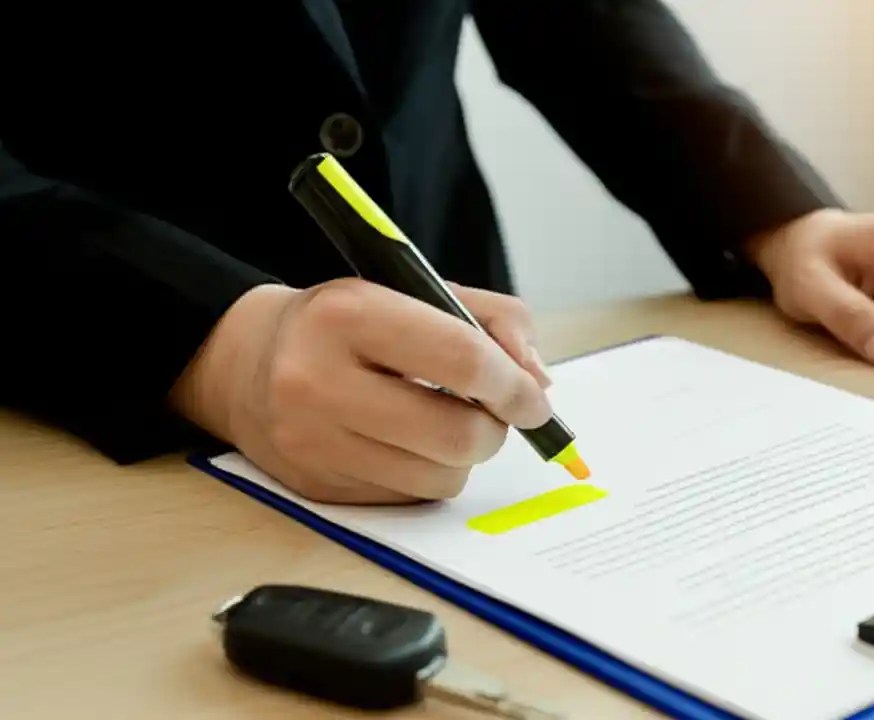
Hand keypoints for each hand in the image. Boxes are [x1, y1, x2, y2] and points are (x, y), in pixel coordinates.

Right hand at [169, 279, 553, 503]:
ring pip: (440, 476)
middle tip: (494, 414)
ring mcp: (312, 442)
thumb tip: (537, 381)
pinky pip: (410, 498)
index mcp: (348, 314)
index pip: (462, 358)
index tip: (533, 398)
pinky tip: (405, 443)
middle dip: (495, 429)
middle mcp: (318, 380)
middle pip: (457, 433)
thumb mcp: (415, 291)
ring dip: (463, 456)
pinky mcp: (315, 487)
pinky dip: (427, 474)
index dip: (513, 385)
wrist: (247, 362)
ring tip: (444, 423)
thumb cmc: (348, 323)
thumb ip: (492, 320)